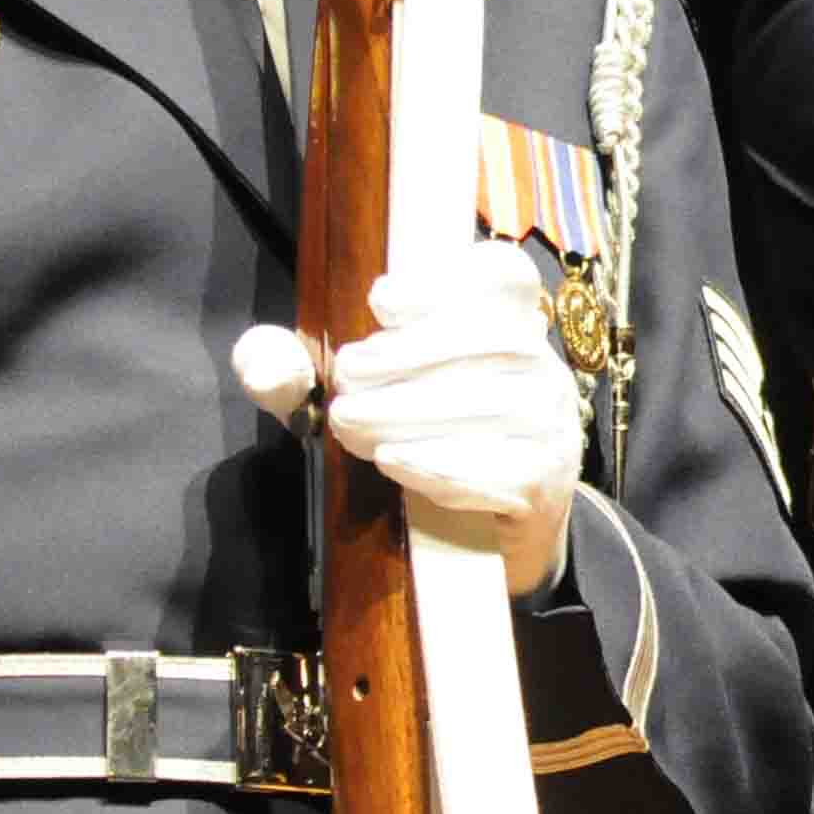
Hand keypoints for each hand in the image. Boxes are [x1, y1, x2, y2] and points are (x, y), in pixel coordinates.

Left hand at [233, 243, 582, 597]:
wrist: (485, 537)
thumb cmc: (420, 443)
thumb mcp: (358, 399)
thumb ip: (298, 373)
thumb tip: (263, 365)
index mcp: (505, 327)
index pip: (506, 276)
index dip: (449, 280)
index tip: (382, 304)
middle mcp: (540, 369)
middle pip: (492, 338)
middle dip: (409, 352)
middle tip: (347, 377)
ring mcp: (550, 427)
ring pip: (492, 405)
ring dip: (411, 411)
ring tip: (351, 424)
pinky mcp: (542, 485)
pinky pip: (498, 470)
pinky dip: (439, 463)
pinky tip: (393, 460)